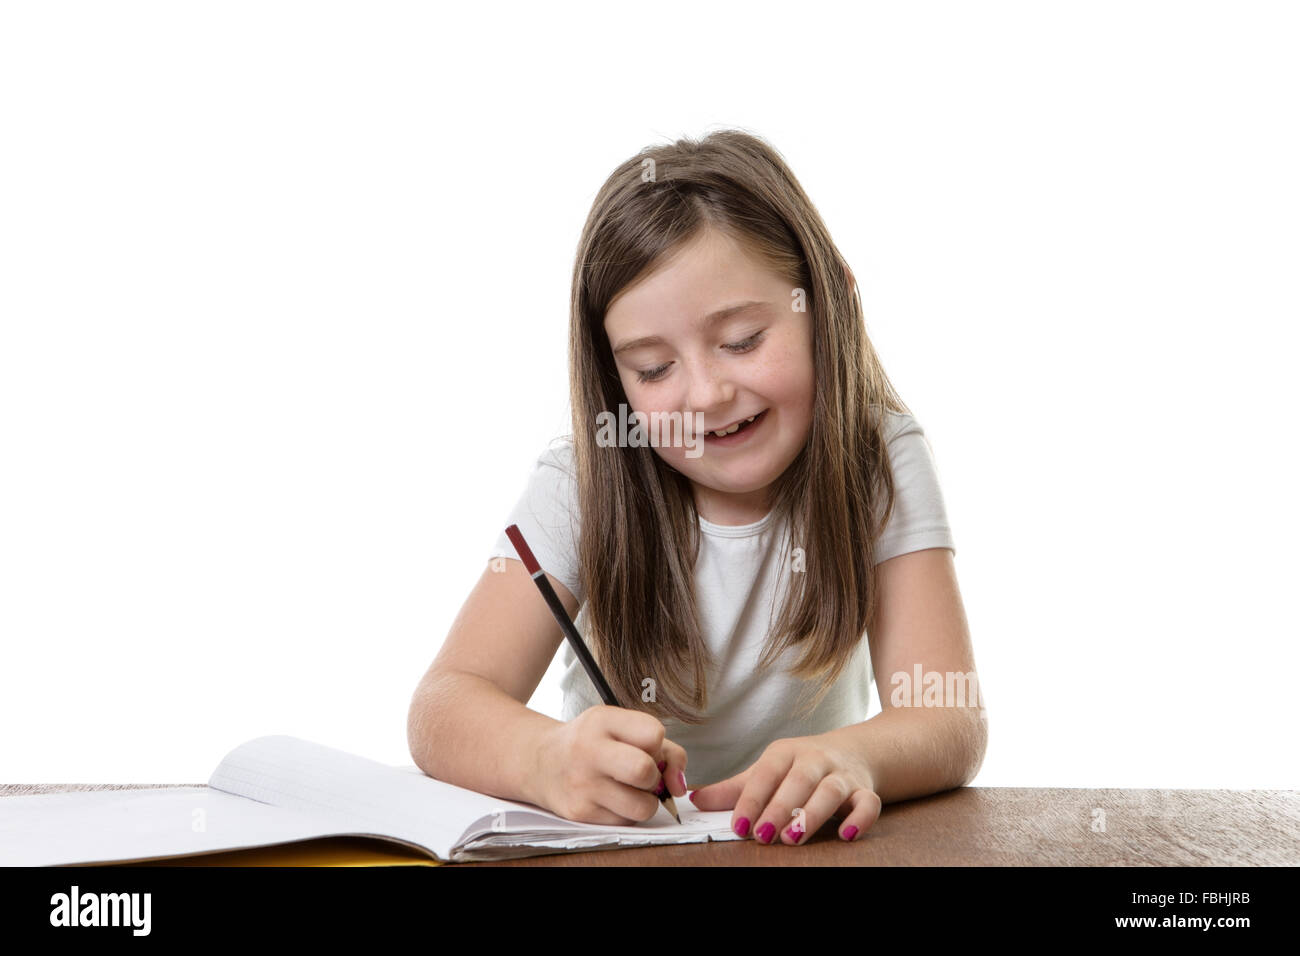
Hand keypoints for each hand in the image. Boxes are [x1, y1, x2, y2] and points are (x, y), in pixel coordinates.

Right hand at [534, 705, 687, 825]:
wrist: (542, 762)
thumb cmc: (593, 743)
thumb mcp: (623, 728)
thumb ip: (666, 749)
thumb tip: (680, 786)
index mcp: (602, 721)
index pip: (654, 734)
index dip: (656, 745)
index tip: (643, 746)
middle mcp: (588, 750)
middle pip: (645, 770)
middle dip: (653, 776)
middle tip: (641, 773)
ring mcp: (582, 784)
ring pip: (642, 806)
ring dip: (644, 801)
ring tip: (628, 788)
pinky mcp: (580, 812)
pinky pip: (626, 821)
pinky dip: (626, 812)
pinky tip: (611, 798)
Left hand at [688, 733, 880, 844]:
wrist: (853, 751)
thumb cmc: (801, 767)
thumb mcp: (768, 771)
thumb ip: (734, 789)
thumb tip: (694, 800)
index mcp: (786, 752)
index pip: (766, 772)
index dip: (752, 799)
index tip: (738, 825)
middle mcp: (815, 759)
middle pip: (799, 780)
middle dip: (780, 808)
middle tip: (763, 836)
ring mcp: (842, 774)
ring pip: (831, 791)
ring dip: (813, 814)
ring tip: (794, 838)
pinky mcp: (865, 790)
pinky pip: (869, 803)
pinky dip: (860, 819)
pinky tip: (845, 835)